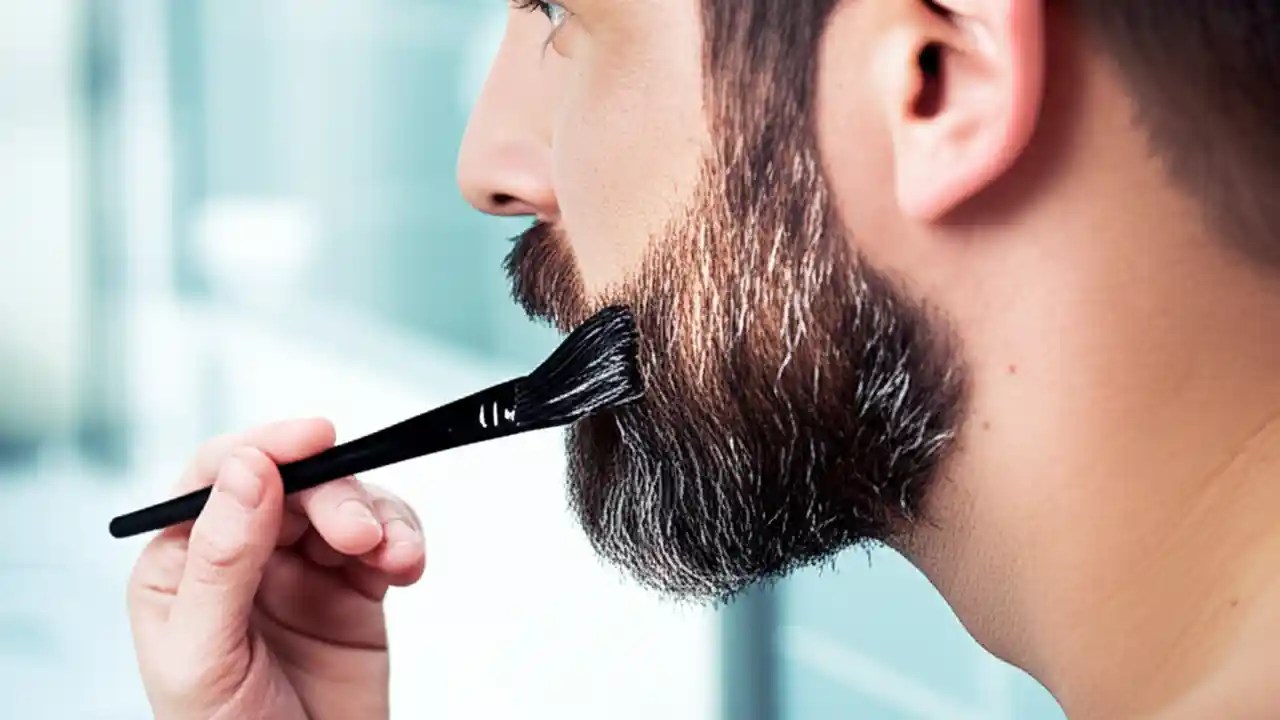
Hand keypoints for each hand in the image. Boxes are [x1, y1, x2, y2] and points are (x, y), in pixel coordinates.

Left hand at [127, 418, 425, 719]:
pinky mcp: (356, 590)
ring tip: (392, 558)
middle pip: (294, 486)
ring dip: (378, 518)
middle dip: (334, 497)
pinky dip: (404, 540)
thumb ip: (221, 559)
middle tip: (359, 535)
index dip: (265, 448)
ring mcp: (303, 571)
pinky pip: (386, 539)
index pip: (217, 479)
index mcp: (184, 566)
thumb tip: (246, 470)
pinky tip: (406, 566)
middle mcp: (244, 557)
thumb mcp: (205, 655)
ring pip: (347, 504)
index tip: (313, 439)